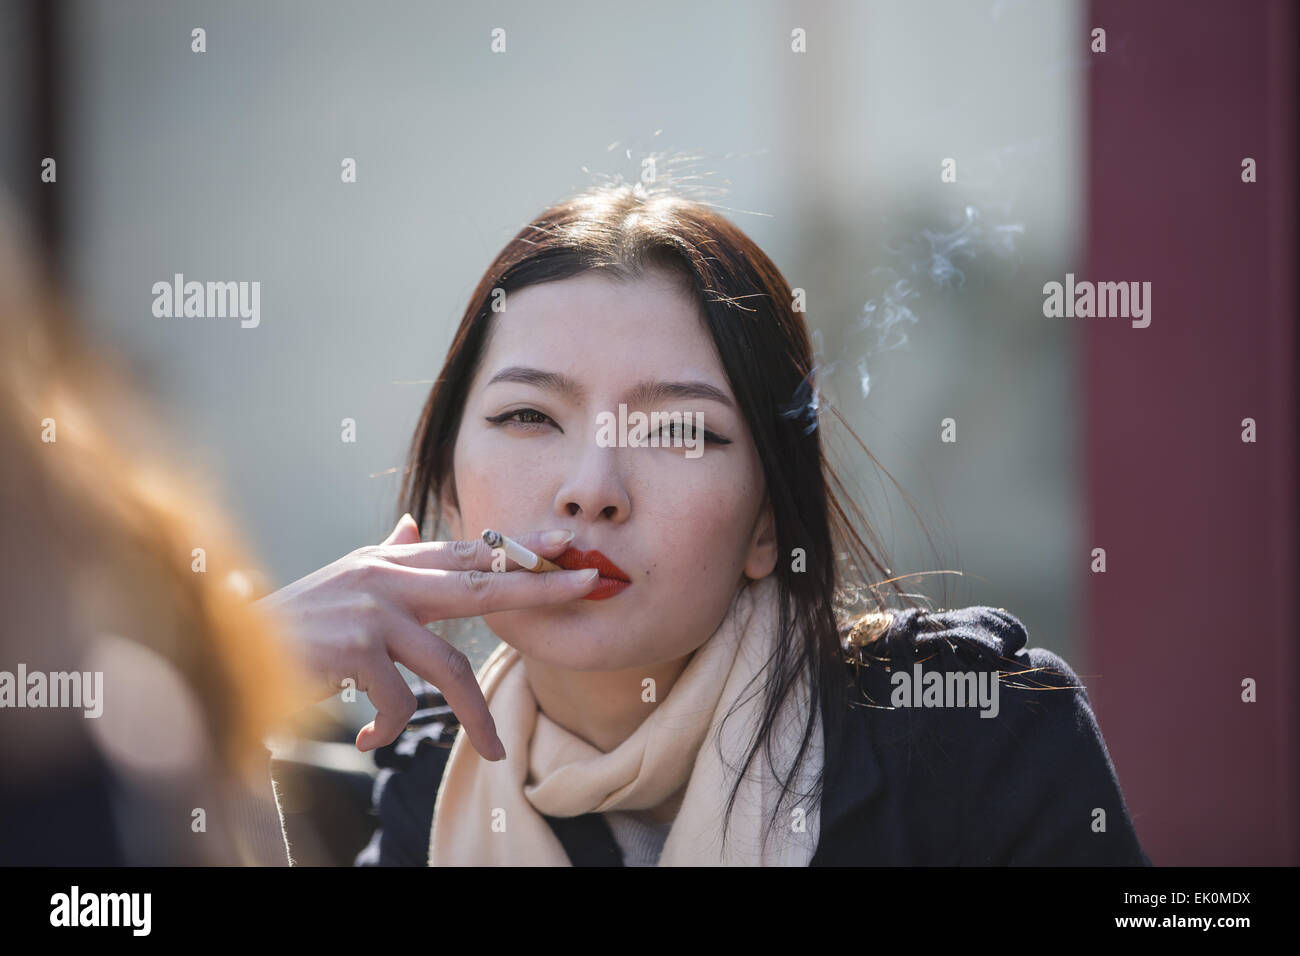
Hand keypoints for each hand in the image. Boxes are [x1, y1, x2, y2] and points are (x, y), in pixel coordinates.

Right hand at [256, 515, 594, 759]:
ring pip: (450, 664)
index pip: (467, 551)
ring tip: (496, 748)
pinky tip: (367, 740)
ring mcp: (373, 610)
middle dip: (540, 586)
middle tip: (589, 585)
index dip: (518, 548)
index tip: (566, 544)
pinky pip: (401, 701)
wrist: (224, 652)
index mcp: (389, 561)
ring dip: (476, 715)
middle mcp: (387, 576)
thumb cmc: (294, 625)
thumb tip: (412, 523)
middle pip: (481, 583)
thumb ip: (385, 555)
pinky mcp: (355, 648)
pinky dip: (391, 730)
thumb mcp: (345, 581)